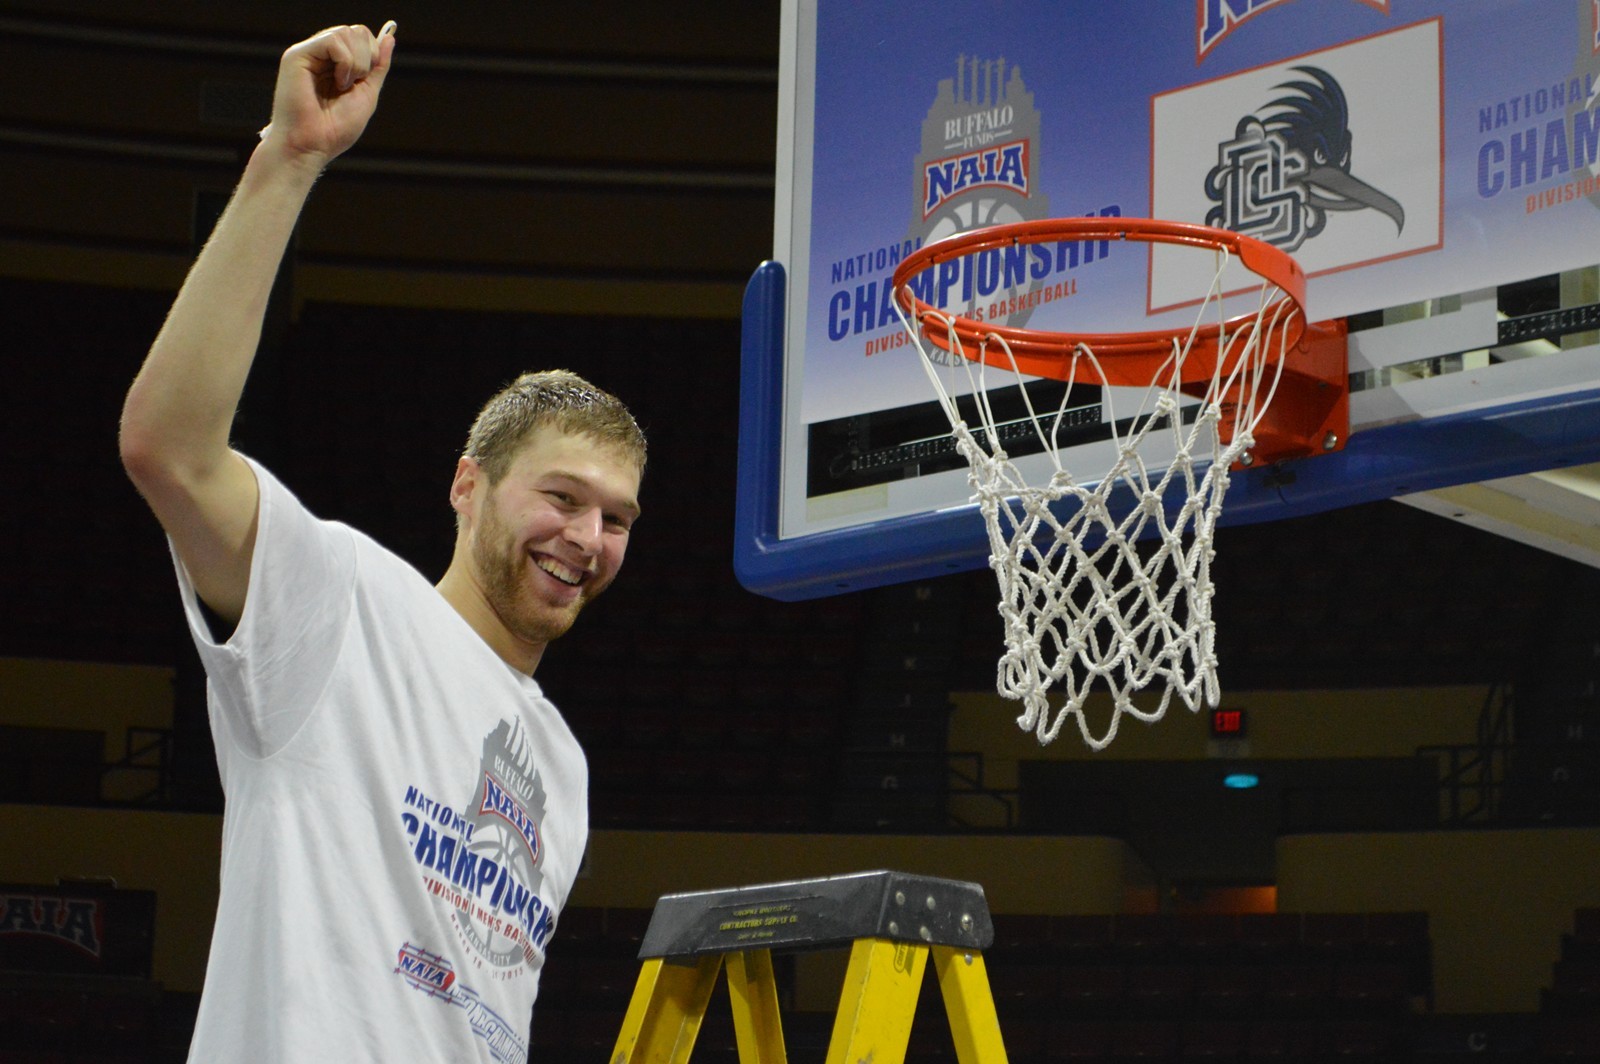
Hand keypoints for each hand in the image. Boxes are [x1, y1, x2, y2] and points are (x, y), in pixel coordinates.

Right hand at [259, 21, 396, 166]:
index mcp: (334, 63)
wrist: (312, 146)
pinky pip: (334, 40)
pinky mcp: (297, 55)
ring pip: (346, 33)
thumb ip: (378, 66)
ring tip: (342, 86)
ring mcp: (307, 53)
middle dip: (366, 59)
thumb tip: (390, 38)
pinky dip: (345, 63)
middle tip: (351, 86)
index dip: (372, 55)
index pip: (361, 37)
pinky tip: (337, 82)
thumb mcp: (367, 93)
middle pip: (356, 31)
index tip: (363, 81)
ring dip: (356, 63)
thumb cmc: (335, 129)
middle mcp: (319, 54)